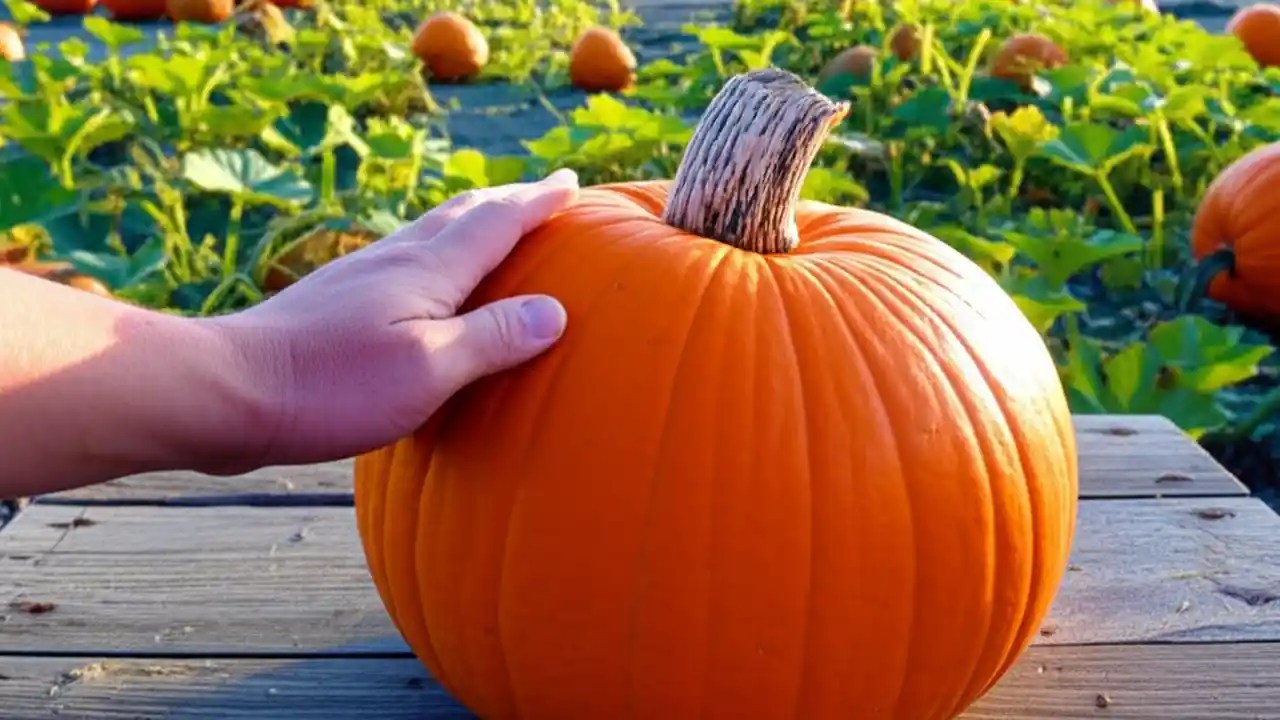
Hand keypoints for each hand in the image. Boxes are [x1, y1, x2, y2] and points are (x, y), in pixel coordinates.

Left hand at [209, 169, 579, 470]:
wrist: (228, 390)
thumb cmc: (332, 386)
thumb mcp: (428, 369)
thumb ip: (492, 337)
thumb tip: (554, 311)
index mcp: (426, 270)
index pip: (496, 223)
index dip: (538, 202)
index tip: (573, 183)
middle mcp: (395, 259)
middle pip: (462, 214)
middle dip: (508, 201)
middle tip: (542, 193)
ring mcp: (360, 276)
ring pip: (430, 232)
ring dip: (471, 220)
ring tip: (491, 222)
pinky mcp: (336, 300)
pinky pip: (405, 258)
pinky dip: (437, 251)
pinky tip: (423, 276)